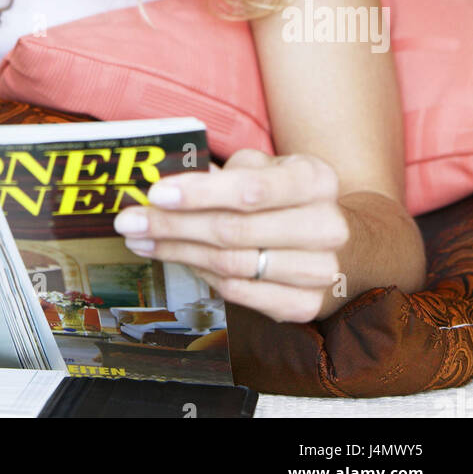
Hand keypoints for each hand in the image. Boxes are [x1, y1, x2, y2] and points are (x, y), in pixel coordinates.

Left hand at [112, 149, 349, 323]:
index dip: (199, 192)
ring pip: (230, 264)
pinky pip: (239, 292)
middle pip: (233, 230)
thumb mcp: (267, 168)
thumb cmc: (287, 197)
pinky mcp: (305, 305)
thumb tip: (165, 181)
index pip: (250, 189)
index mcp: (315, 180)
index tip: (156, 193)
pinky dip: (202, 275)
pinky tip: (177, 258)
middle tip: (131, 221)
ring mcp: (319, 271)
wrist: (343, 243)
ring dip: (177, 252)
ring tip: (142, 239)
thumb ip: (224, 172)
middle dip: (173, 225)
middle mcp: (325, 226)